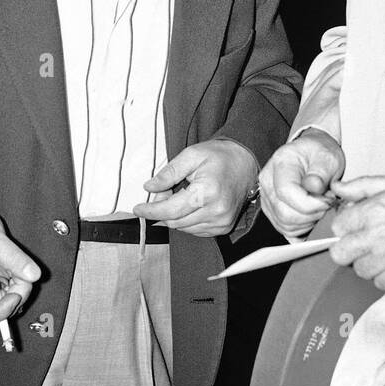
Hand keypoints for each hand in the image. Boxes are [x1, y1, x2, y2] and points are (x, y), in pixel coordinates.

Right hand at [0, 204, 41, 326]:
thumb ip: (13, 257)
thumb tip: (34, 276)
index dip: (0, 312)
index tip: (15, 295)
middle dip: (15, 296)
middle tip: (24, 275)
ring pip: (9, 301)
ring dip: (20, 287)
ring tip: (18, 265)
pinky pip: (13, 289)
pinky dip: (21, 280)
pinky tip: (18, 265)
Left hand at [131, 138, 257, 237]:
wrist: (247, 163)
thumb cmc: (220, 156)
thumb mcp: (191, 155)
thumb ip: (169, 172)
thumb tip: (149, 187)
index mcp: (206, 192)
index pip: (170, 210)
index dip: (150, 210)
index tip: (137, 208)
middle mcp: (215, 211)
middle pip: (175, 221)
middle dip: (162, 210)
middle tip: (162, 192)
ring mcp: (221, 222)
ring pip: (183, 228)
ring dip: (174, 216)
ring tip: (180, 195)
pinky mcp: (223, 227)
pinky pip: (195, 230)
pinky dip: (186, 220)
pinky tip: (189, 205)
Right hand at [259, 128, 345, 237]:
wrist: (313, 154)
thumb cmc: (319, 154)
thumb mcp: (328, 157)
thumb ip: (321, 173)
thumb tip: (314, 187)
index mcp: (280, 164)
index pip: (287, 192)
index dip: (310, 203)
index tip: (328, 200)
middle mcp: (268, 182)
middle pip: (285, 213)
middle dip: (312, 215)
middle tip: (327, 203)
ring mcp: (267, 198)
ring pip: (286, 225)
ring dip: (309, 222)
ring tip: (320, 205)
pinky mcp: (272, 211)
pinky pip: (286, 229)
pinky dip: (303, 227)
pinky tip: (313, 214)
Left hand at [328, 174, 384, 290]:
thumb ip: (363, 186)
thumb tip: (337, 188)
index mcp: (376, 210)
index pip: (338, 227)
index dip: (346, 227)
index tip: (355, 228)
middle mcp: (380, 236)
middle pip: (341, 254)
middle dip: (349, 249)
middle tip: (364, 244)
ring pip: (361, 270)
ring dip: (370, 263)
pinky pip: (381, 284)